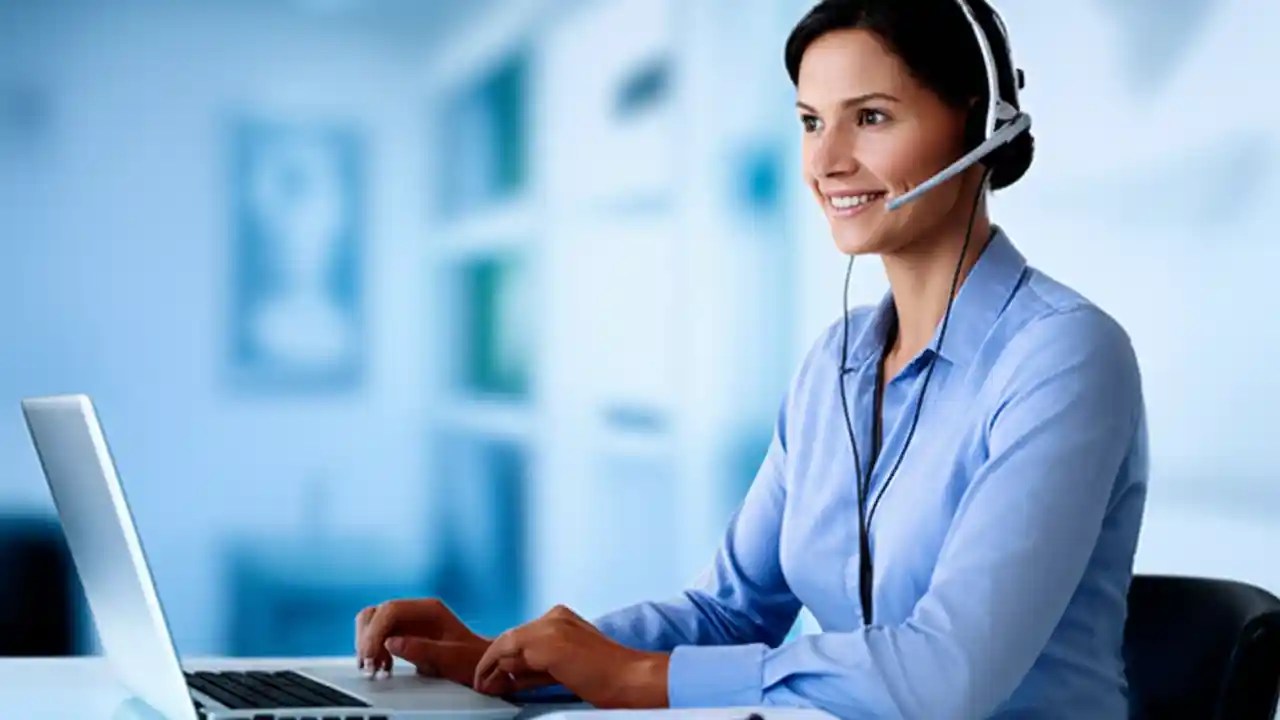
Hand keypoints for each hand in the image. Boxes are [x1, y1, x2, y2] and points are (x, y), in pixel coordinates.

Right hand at [354, 598, 487, 683]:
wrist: (480, 664)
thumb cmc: (471, 659)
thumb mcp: (450, 656)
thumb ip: (421, 649)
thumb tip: (390, 643)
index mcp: (429, 609)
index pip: (391, 609)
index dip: (376, 631)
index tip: (372, 654)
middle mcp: (415, 611)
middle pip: (377, 612)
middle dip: (367, 637)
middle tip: (369, 663)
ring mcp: (408, 622)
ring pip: (372, 622)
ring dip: (366, 643)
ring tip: (374, 667)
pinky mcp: (403, 635)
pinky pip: (378, 636)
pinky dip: (372, 650)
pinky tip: (380, 665)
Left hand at [473, 605, 668, 708]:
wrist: (630, 678)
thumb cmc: (607, 677)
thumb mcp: (567, 667)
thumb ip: (540, 667)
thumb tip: (512, 675)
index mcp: (562, 620)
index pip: (524, 637)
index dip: (507, 659)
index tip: (497, 678)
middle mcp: (555, 617)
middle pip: (513, 638)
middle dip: (496, 662)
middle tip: (484, 683)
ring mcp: (551, 627)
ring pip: (507, 643)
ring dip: (491, 666)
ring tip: (483, 685)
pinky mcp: (548, 643)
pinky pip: (509, 652)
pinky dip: (495, 667)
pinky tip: (489, 683)